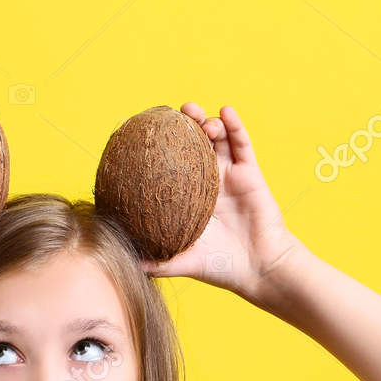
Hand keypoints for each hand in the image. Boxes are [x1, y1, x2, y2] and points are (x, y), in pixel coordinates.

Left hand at [142, 105, 305, 301]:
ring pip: (218, 139)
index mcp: (191, 198)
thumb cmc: (221, 267)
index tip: (146, 134)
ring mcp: (230, 175)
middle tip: (170, 115)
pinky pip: (242, 144)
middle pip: (194, 145)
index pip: (173, 166)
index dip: (163, 149)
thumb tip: (123, 263)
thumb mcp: (182, 262)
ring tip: (195, 114)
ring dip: (207, 122)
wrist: (258, 269)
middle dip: (182, 126)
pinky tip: (226, 111)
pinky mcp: (251, 173)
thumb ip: (156, 262)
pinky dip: (235, 125)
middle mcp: (209, 182)